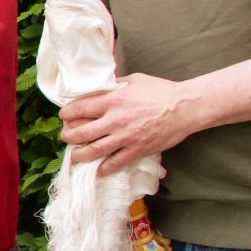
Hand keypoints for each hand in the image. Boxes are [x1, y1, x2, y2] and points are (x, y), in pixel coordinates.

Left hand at [60, 74, 200, 174]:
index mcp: (113, 101)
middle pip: (80, 133)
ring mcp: (126, 137)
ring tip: (75, 156)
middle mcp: (115, 120)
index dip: (66, 114)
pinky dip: (104, 168)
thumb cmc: (161, 91)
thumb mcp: (134, 80)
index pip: (79, 109)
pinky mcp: (138, 149)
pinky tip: (98, 170)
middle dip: (68, 136)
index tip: (64, 116)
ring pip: (94, 151)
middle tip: (66, 137)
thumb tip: (100, 85)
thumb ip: (114, 85)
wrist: (186, 107)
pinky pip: (116, 162)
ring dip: (79, 155)